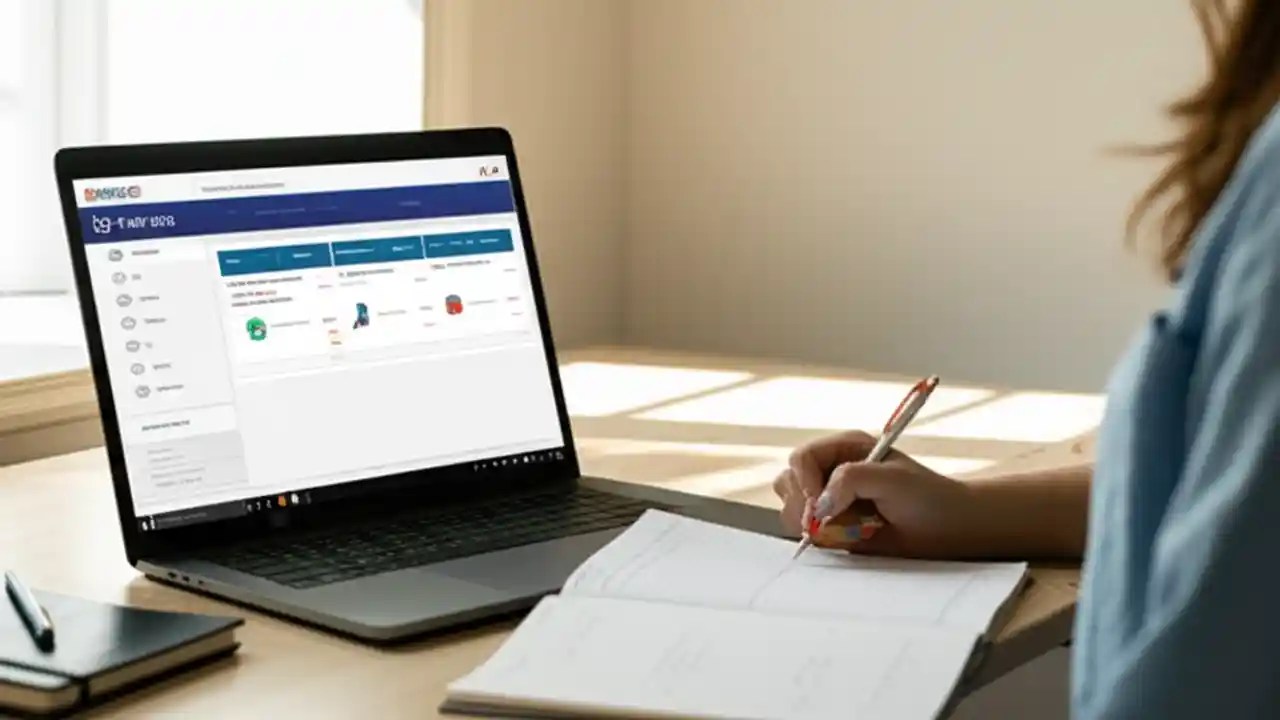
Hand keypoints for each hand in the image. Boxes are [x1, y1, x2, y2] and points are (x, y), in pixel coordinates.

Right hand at [772, 430, 982, 558]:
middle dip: (804, 505)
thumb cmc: (929, 497)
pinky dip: (821, 540)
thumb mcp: (893, 479)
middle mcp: (832, 472)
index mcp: (844, 448)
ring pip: (792, 510)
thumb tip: (819, 503)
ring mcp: (831, 501)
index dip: (804, 480)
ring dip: (813, 524)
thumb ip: (852, 480)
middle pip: (789, 483)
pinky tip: (851, 538)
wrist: (950, 530)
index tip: (819, 503)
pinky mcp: (835, 528)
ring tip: (850, 528)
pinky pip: (809, 535)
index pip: (802, 458)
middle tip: (831, 521)